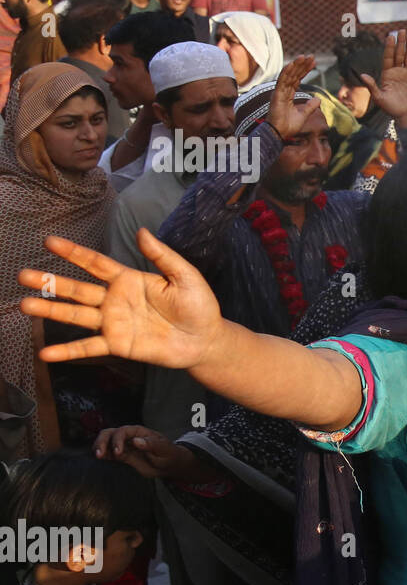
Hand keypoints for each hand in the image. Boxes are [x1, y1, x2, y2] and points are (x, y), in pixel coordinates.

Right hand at [17, 231, 224, 369]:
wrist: (205, 339)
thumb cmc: (198, 305)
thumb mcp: (185, 276)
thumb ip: (162, 256)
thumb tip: (142, 231)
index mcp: (128, 279)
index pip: (95, 263)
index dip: (73, 253)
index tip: (50, 242)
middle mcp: (115, 300)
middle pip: (77, 289)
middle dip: (50, 282)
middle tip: (23, 274)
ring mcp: (113, 323)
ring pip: (76, 316)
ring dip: (50, 311)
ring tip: (24, 306)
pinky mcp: (117, 344)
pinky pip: (88, 348)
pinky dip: (67, 350)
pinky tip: (45, 353)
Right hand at [93, 425, 211, 480]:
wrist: (169, 464)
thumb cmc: (168, 453)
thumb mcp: (163, 449)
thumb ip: (151, 444)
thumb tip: (136, 441)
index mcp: (139, 432)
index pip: (123, 431)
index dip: (117, 440)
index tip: (118, 453)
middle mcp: (129, 437)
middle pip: (110, 433)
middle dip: (102, 441)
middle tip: (100, 454)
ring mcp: (125, 446)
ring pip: (107, 441)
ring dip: (100, 447)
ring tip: (98, 456)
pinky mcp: (123, 455)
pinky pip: (110, 453)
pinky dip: (104, 454)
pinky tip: (101, 458)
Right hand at [267, 55, 321, 140]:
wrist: (280, 134)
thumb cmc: (288, 126)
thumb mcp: (304, 115)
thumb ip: (310, 106)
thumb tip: (318, 99)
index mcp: (289, 94)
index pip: (298, 79)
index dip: (305, 70)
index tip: (313, 63)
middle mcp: (283, 91)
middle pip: (294, 75)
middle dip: (302, 65)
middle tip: (311, 56)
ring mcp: (279, 92)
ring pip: (288, 75)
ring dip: (296, 65)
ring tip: (304, 57)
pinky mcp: (276, 94)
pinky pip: (282, 81)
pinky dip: (287, 72)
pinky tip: (292, 64)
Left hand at [361, 30, 406, 129]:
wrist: (405, 115)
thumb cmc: (390, 108)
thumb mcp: (379, 97)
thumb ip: (372, 85)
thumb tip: (362, 75)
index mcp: (387, 74)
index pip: (388, 57)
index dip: (389, 47)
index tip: (390, 36)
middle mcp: (397, 72)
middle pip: (399, 54)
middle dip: (400, 43)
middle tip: (401, 30)